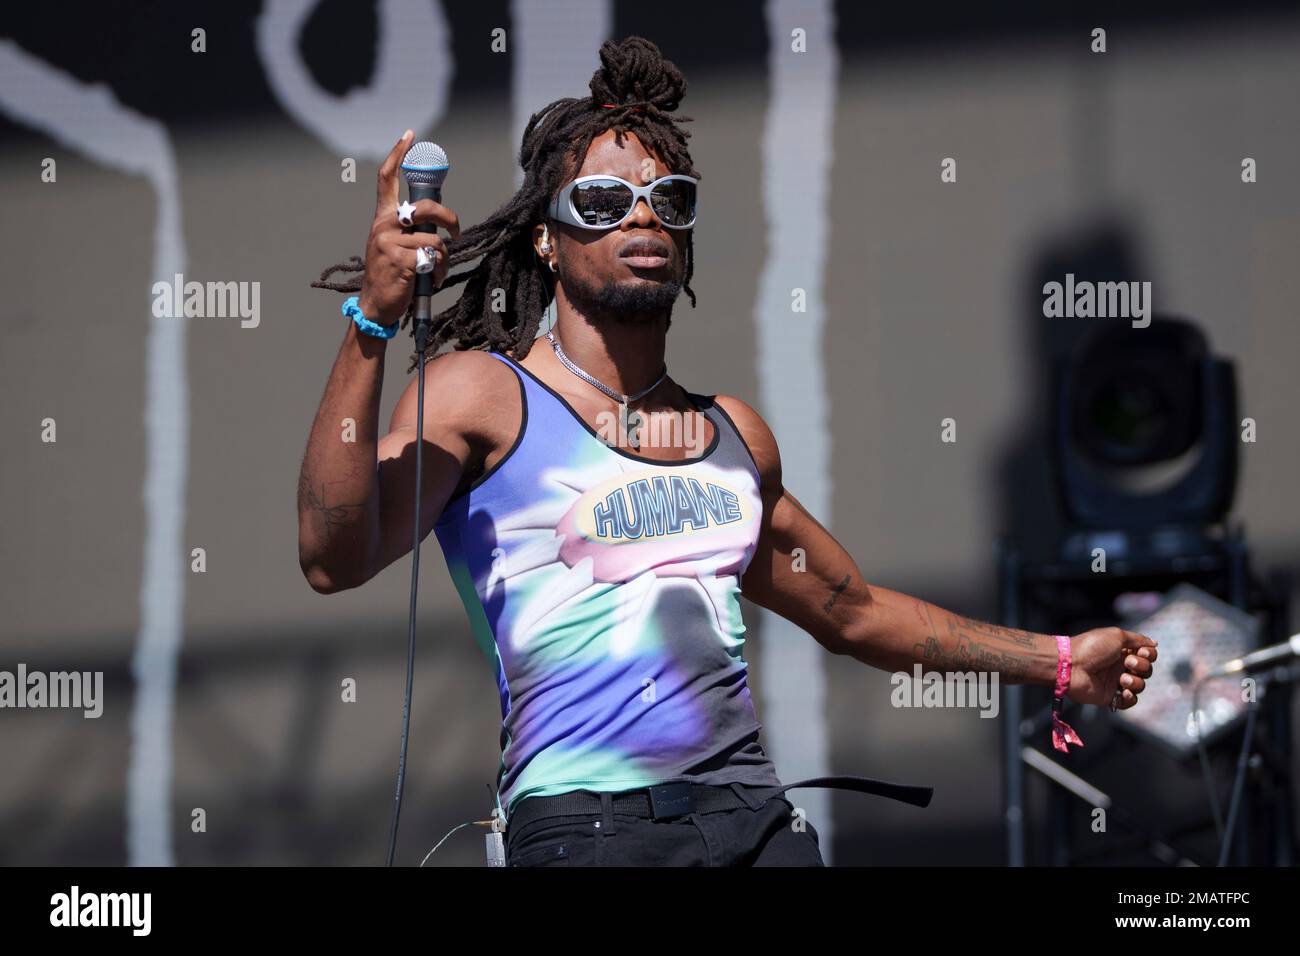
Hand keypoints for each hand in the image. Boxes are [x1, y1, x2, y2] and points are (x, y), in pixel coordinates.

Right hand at [357, 130, 460, 324]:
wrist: (376, 304)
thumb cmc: (391, 273)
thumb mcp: (393, 244)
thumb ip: (409, 227)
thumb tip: (438, 219)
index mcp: (382, 218)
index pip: (386, 178)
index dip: (398, 154)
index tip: (410, 135)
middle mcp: (383, 225)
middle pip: (424, 207)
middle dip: (448, 218)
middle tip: (456, 232)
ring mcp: (390, 243)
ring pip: (434, 240)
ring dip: (443, 258)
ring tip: (436, 269)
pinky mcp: (400, 261)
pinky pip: (433, 258)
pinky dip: (438, 271)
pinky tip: (432, 280)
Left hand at [1066, 626, 1157, 708]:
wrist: (1070, 665)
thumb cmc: (1092, 647)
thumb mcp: (1116, 635)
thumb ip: (1137, 639)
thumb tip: (1154, 643)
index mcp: (1122, 650)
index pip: (1147, 655)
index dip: (1149, 654)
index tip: (1142, 651)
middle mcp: (1120, 666)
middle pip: (1146, 670)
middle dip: (1142, 666)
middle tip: (1127, 663)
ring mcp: (1115, 681)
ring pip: (1140, 685)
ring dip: (1136, 682)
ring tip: (1122, 679)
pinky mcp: (1109, 696)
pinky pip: (1129, 701)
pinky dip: (1131, 697)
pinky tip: (1124, 692)